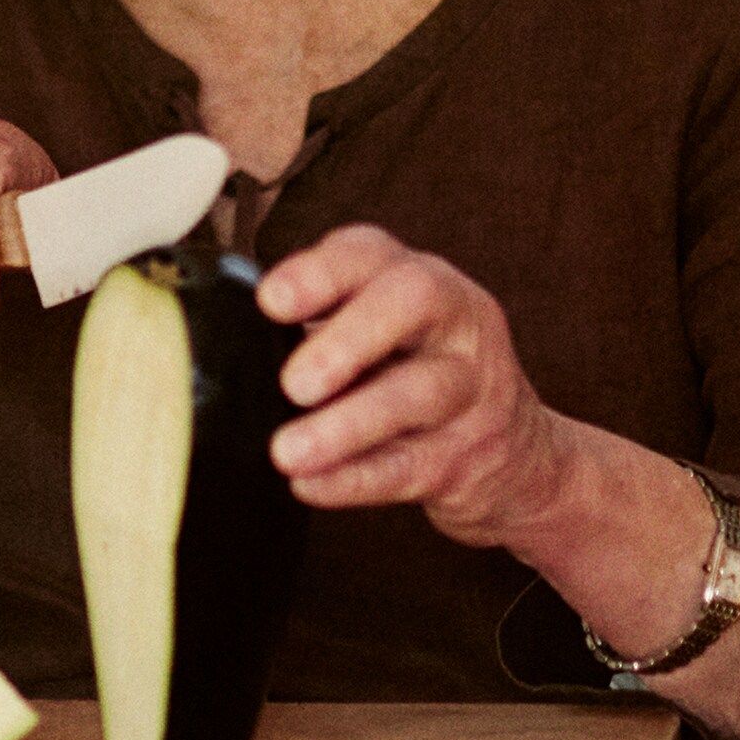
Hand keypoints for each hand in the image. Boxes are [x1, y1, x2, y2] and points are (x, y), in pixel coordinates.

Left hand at [257, 226, 569, 549]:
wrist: (519, 459)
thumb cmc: (421, 380)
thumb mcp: (385, 335)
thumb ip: (320, 325)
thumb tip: (219, 335)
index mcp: (420, 279)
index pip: (372, 253)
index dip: (321, 271)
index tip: (270, 301)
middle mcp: (456, 321)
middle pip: (415, 301)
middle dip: (349, 337)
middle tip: (293, 383)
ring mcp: (472, 388)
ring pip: (418, 393)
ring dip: (346, 424)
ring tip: (287, 452)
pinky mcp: (471, 456)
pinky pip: (411, 466)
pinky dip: (356, 478)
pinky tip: (312, 485)